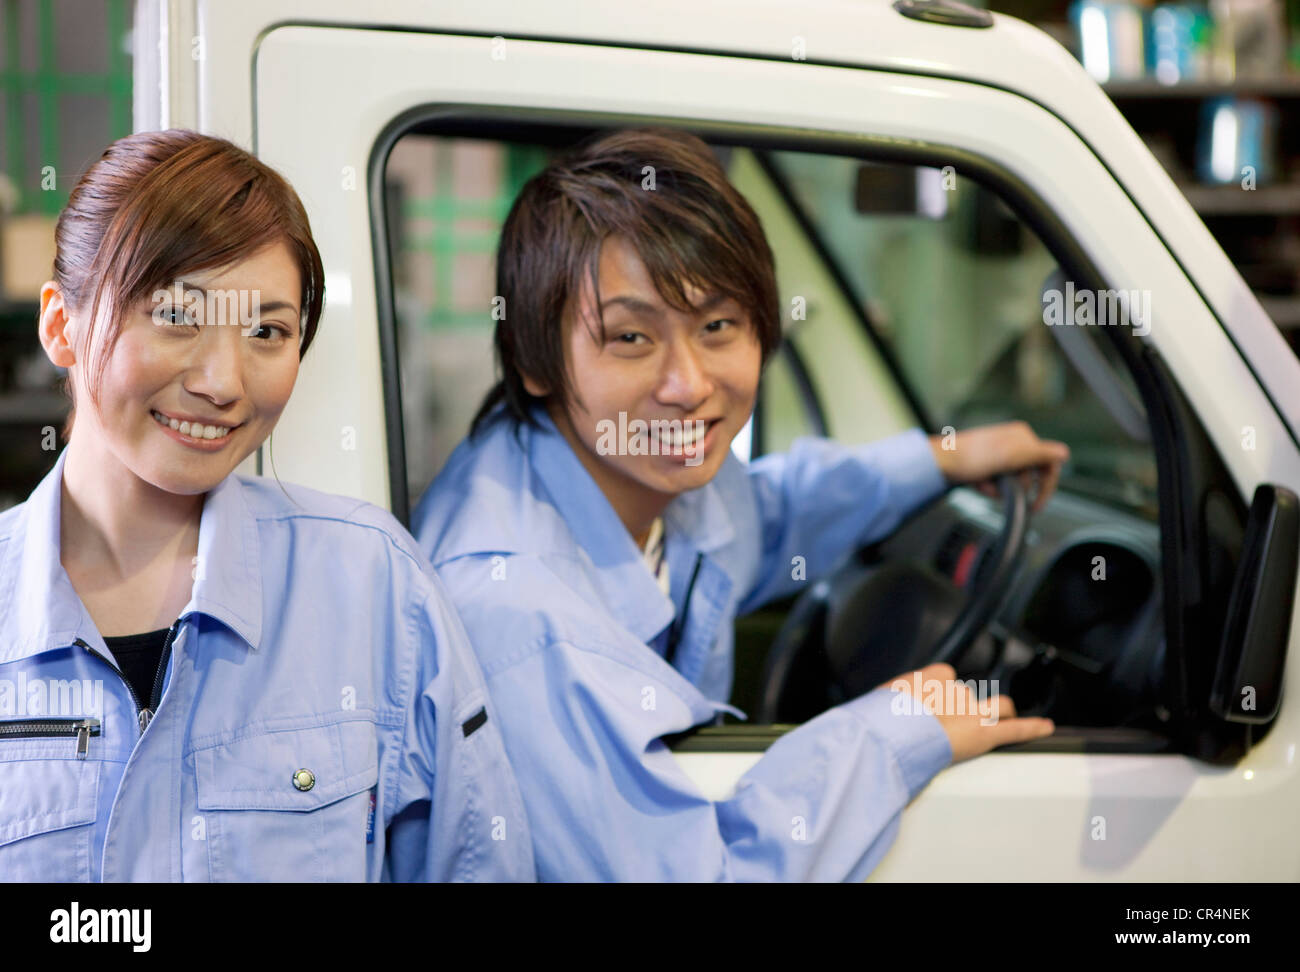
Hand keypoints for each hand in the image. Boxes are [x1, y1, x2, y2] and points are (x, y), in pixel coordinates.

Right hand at [880, 663, 1054, 762]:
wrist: (894, 729)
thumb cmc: (882, 716)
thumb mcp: (880, 699)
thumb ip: (889, 700)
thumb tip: (879, 710)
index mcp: (931, 677)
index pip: (945, 675)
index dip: (943, 689)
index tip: (935, 702)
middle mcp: (955, 689)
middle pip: (968, 693)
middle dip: (964, 705)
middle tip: (951, 721)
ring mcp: (973, 710)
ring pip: (997, 705)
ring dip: (1000, 711)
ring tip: (1003, 718)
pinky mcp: (987, 731)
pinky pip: (1016, 728)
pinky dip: (1032, 727)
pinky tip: (1046, 727)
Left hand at [927, 421, 1069, 513]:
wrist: (939, 464)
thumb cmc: (972, 457)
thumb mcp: (1013, 455)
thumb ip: (1041, 453)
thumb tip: (1065, 454)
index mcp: (1022, 436)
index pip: (1047, 463)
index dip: (1046, 485)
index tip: (1038, 503)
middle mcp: (1012, 443)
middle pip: (1028, 476)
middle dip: (1015, 487)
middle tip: (1003, 488)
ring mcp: (997, 455)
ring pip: (1011, 483)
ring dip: (999, 489)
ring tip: (985, 483)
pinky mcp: (984, 466)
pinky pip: (995, 483)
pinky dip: (988, 487)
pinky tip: (977, 484)